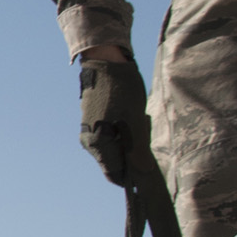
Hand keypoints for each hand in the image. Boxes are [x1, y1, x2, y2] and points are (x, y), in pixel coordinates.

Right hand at [77, 54, 151, 187]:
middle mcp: (89, 141)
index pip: (115, 174)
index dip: (132, 176)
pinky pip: (111, 137)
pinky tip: (131, 114)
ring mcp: (89, 131)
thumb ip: (138, 149)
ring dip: (130, 141)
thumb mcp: (135, 120)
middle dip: (133, 154)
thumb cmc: (121, 89)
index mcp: (97, 143)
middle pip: (116, 162)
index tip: (148, 167)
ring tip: (138, 119)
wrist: (106, 61)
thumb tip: (144, 171)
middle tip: (144, 132)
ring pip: (115, 148)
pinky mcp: (92, 122)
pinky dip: (124, 132)